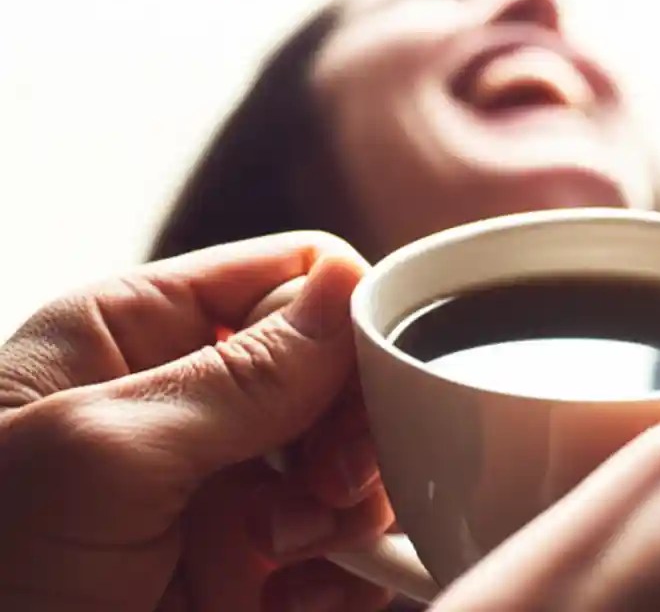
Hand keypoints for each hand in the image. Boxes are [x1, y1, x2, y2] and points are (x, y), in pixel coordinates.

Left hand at [0, 232, 395, 611]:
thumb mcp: (103, 458)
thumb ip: (239, 377)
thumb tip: (350, 285)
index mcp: (138, 332)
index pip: (291, 278)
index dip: (342, 326)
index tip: (357, 390)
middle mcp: (193, 405)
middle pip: (342, 373)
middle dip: (351, 428)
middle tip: (329, 482)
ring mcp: (226, 493)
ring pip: (357, 465)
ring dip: (346, 512)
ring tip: (284, 555)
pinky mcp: (252, 573)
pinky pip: (349, 554)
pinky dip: (347, 579)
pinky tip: (297, 602)